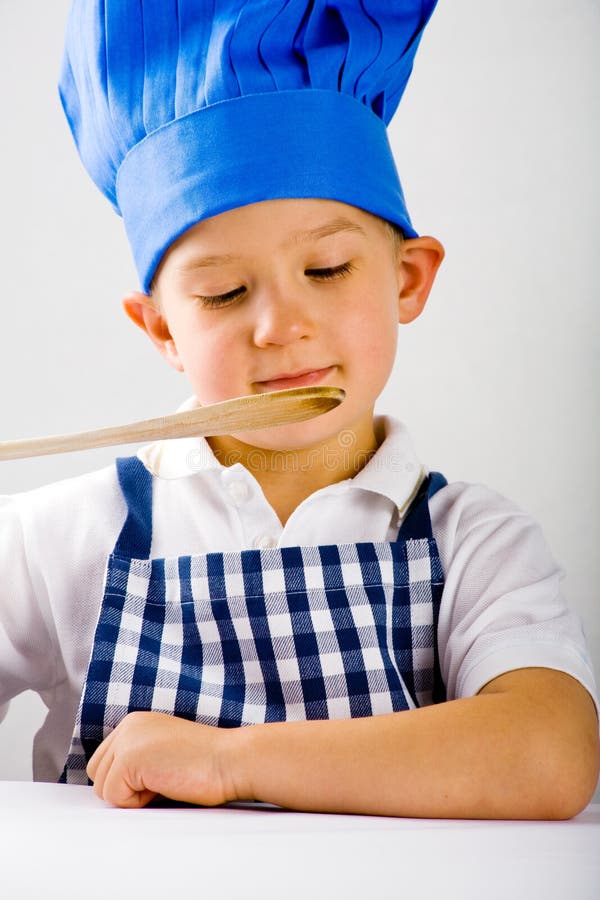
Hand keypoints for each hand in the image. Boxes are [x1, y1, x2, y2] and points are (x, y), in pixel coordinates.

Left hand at [87, 711, 239, 808]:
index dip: (127, 781)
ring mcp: (128, 739)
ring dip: (131, 796)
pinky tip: (165, 784)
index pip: (104, 762)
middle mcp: (128, 725)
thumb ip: (137, 761)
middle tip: (161, 781)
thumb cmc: (207, 764)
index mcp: (136, 722)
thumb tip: (112, 788)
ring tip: (165, 781)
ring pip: (103, 787)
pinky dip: (137, 802)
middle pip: (98, 774)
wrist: (231, 760)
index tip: (159, 777)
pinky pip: (114, 797)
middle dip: (124, 789)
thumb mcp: (163, 754)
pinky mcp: (129, 758)